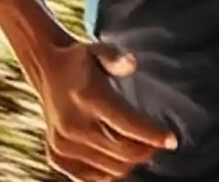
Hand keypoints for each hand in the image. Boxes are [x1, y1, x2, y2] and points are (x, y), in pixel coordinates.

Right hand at [32, 41, 177, 180]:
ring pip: (111, 168)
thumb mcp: (97, 49)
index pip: (127, 125)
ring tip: (138, 148)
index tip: (172, 140)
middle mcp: (72, 124)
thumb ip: (115, 56)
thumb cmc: (79, 61)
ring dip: (130, 162)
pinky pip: (91, 178)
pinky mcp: (56, 155)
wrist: (46, 71)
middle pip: (123, 152)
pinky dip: (109, 173)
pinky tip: (117, 158)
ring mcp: (62, 143)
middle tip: (157, 144)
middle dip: (146, 150)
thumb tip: (132, 63)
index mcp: (86, 98)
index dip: (153, 135)